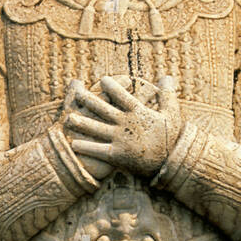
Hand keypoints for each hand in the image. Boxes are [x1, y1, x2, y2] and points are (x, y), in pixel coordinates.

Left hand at [65, 73, 181, 179]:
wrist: (170, 164)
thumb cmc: (170, 139)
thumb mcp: (172, 114)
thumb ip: (167, 95)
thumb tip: (166, 76)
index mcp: (139, 113)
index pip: (123, 96)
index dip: (113, 87)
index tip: (102, 79)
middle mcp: (127, 124)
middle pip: (104, 109)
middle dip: (89, 101)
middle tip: (78, 94)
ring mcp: (121, 139)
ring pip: (97, 128)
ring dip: (82, 123)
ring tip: (68, 119)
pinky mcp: (118, 155)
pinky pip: (99, 149)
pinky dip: (87, 147)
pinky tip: (74, 144)